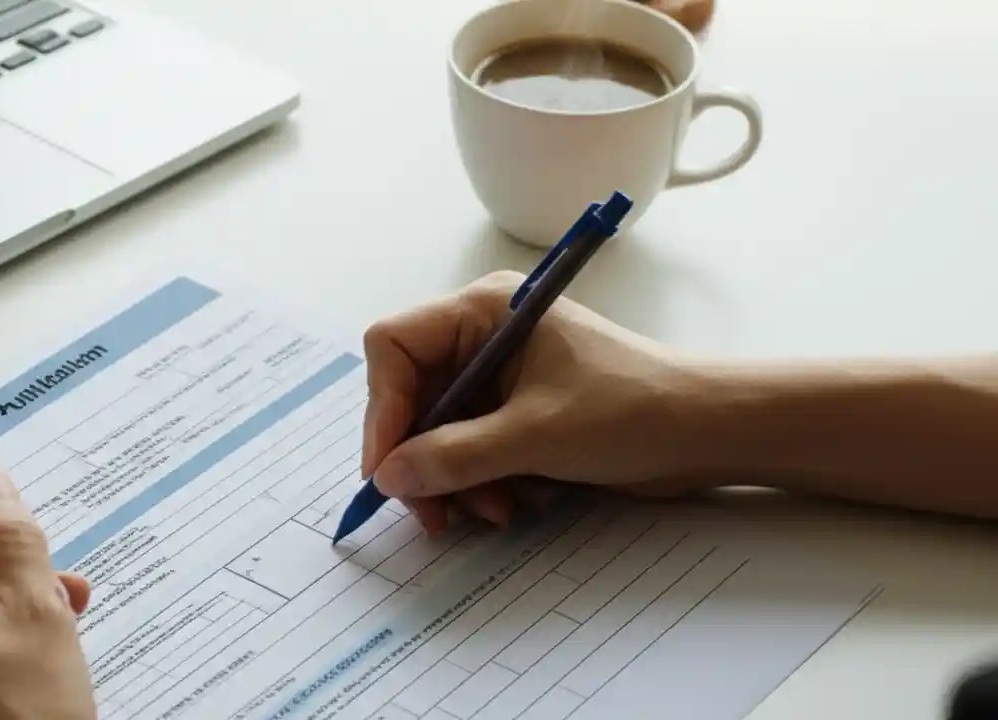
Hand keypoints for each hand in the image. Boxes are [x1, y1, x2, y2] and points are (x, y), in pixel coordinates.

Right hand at [362, 271, 703, 532]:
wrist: (707, 432)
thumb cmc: (629, 412)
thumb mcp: (533, 437)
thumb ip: (453, 457)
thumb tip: (388, 477)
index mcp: (483, 311)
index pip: (393, 346)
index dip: (383, 408)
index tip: (388, 468)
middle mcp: (483, 336)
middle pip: (412, 397)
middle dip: (422, 459)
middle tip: (432, 514)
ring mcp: (501, 376)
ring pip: (440, 432)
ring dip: (456, 480)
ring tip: (492, 512)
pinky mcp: (519, 412)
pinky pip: (472, 449)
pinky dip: (482, 482)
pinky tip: (513, 504)